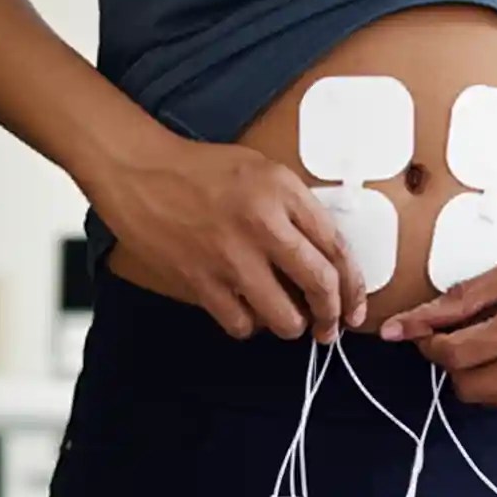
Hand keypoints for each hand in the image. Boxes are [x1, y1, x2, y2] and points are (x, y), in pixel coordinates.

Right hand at [84, 135, 365, 342]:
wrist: (141, 172)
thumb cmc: (205, 170)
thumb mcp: (266, 171)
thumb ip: (299, 208)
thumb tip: (327, 255)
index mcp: (284, 194)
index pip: (337, 247)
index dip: (354, 284)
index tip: (354, 304)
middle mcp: (263, 226)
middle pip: (320, 285)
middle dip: (333, 315)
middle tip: (332, 327)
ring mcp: (231, 257)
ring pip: (284, 317)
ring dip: (293, 325)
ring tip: (289, 319)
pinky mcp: (200, 282)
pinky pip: (241, 324)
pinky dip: (250, 325)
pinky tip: (248, 311)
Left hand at [380, 252, 496, 406]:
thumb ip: (462, 297)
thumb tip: (408, 321)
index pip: (454, 353)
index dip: (428, 340)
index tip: (423, 326)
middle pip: (462, 382)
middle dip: (449, 358)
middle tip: (456, 332)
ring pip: (482, 398)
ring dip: (472, 372)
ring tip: (489, 339)